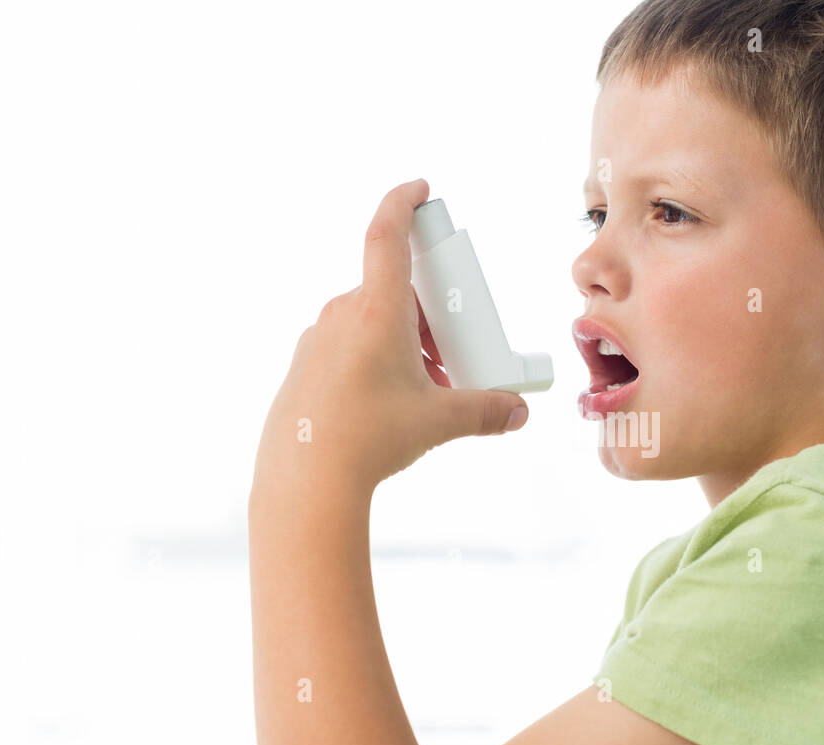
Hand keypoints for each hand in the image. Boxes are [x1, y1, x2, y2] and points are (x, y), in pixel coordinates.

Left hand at [252, 178, 529, 501]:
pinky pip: (349, 347)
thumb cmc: (368, 438)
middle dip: (430, 314)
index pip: (386, 235)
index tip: (420, 189)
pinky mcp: (305, 367)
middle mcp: (343, 315)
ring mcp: (319, 340)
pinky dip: (379, 361)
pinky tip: (393, 403)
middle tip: (455, 350)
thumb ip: (485, 411)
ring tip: (430, 388)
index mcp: (377, 311)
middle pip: (393, 291)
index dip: (402, 203)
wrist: (305, 477)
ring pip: (371, 322)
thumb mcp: (439, 422)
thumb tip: (518, 413)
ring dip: (406, 342)